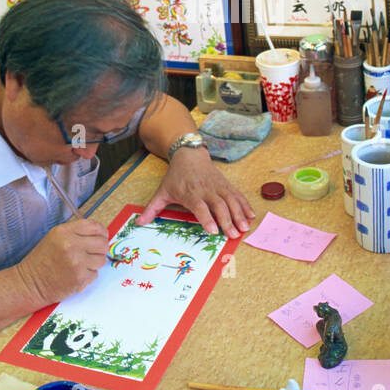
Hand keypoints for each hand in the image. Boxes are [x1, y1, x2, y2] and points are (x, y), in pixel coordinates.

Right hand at [17, 217, 108, 306]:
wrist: (30, 283)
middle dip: (100, 248)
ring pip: (101, 259)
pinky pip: (95, 274)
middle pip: (102, 243)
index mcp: (64, 232)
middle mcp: (71, 245)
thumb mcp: (55, 238)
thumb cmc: (42, 261)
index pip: (95, 226)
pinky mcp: (80, 278)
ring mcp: (76, 262)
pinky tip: (76, 274)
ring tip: (81, 265)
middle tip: (93, 253)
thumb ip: (76, 233)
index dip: (102, 232)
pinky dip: (88, 275)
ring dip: (95, 263)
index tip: (102, 236)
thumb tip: (99, 234)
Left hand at [138, 148, 253, 237]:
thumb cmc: (176, 176)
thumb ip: (152, 208)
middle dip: (227, 220)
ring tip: (245, 228)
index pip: (200, 207)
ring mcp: (218, 186)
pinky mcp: (225, 184)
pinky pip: (237, 195)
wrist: (189, 155)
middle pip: (219, 205)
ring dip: (239, 214)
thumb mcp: (162, 191)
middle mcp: (206, 189)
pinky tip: (251, 216)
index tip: (213, 231)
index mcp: (190, 193)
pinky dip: (245, 205)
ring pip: (231, 200)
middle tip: (233, 234)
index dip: (207, 218)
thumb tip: (138, 222)